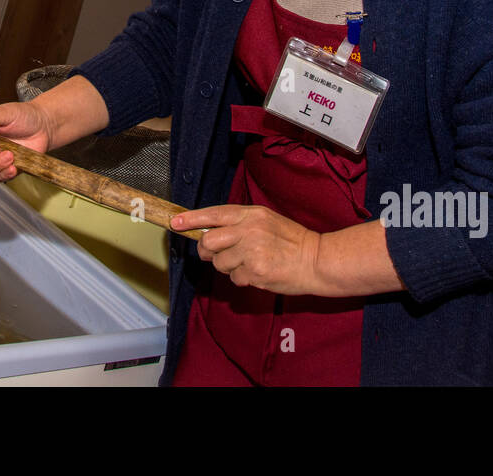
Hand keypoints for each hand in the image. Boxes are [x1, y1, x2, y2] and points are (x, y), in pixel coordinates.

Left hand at [169, 205, 321, 295]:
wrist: (317, 260)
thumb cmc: (292, 241)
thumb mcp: (267, 221)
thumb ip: (240, 224)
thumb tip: (210, 233)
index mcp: (252, 214)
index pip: (214, 214)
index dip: (192, 219)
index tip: (176, 222)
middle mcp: (249, 230)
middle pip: (209, 241)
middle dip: (207, 251)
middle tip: (216, 255)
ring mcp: (251, 251)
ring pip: (219, 263)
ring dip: (229, 267)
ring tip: (249, 263)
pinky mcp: (255, 271)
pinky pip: (234, 278)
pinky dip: (242, 279)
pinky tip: (258, 273)